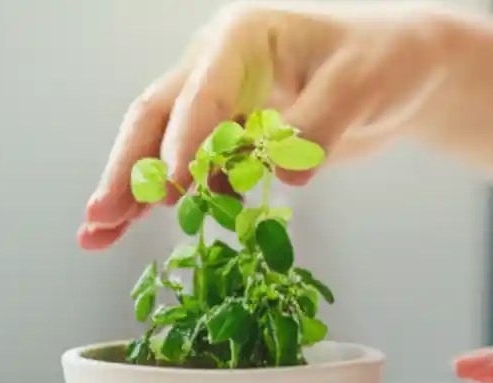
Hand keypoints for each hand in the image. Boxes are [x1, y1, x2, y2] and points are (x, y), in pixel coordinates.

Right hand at [77, 1, 457, 249]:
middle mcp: (212, 66)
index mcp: (240, 38)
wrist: (396, 70)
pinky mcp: (220, 138)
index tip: (171, 185)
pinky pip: (178, 170)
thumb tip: (286, 173)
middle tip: (103, 213)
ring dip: (126, 190)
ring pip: (153, 146)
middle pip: (155, 116)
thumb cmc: (382, 61)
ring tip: (95, 234)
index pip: (202, 90)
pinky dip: (151, 201)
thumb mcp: (361, 84)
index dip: (185, 139)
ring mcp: (210, 102)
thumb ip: (320, 124)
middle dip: (127, 168)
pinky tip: (120, 232)